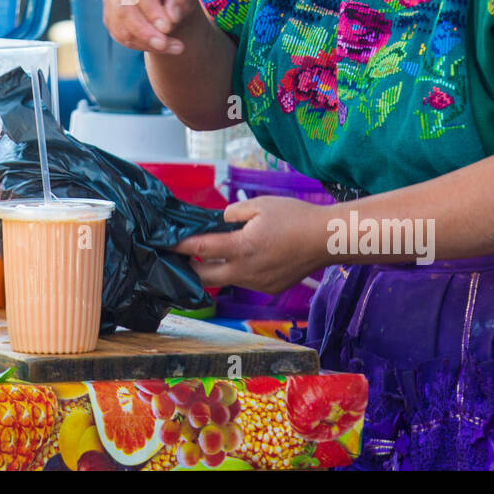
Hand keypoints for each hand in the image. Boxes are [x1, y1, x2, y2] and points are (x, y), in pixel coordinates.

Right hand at [103, 0, 199, 54]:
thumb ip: (180, 1)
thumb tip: (171, 18)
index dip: (152, 10)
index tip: (167, 28)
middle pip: (125, 10)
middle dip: (146, 32)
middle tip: (166, 45)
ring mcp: (111, 1)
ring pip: (122, 28)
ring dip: (148, 43)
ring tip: (176, 47)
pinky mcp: (110, 19)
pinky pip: (122, 37)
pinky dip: (143, 46)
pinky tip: (163, 46)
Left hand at [173, 195, 334, 294]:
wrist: (327, 239)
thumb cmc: (295, 217)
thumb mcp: (260, 205)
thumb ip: (232, 213)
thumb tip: (221, 223)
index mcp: (242, 247)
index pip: (201, 249)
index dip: (180, 246)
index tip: (166, 244)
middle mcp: (247, 271)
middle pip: (205, 276)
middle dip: (190, 267)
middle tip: (182, 255)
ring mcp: (259, 283)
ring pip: (226, 280)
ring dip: (216, 268)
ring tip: (214, 251)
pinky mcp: (270, 288)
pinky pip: (245, 282)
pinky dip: (238, 271)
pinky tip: (245, 257)